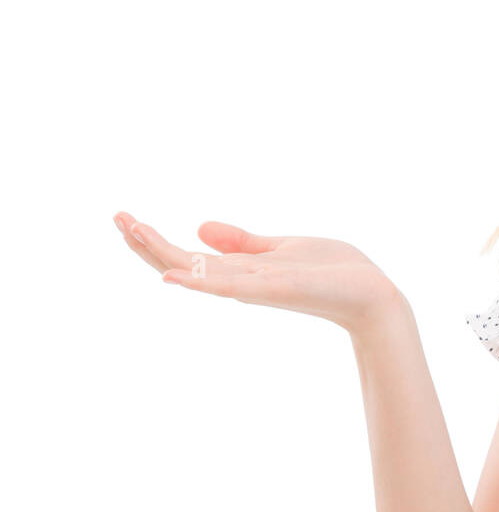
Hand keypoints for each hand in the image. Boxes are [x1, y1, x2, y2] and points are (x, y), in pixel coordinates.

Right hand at [112, 211, 405, 337]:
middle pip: (181, 263)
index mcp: (240, 270)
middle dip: (146, 242)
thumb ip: (243, 242)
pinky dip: (201, 282)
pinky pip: (231, 287)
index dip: (152, 240)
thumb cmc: (333, 273)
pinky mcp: (275, 289)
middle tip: (116, 217)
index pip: (185, 256)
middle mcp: (240, 281)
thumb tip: (199, 227)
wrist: (371, 294)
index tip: (122, 217)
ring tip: (132, 230)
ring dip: (162, 253)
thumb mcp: (282, 247)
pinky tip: (172, 276)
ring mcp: (255, 287)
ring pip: (197, 272)